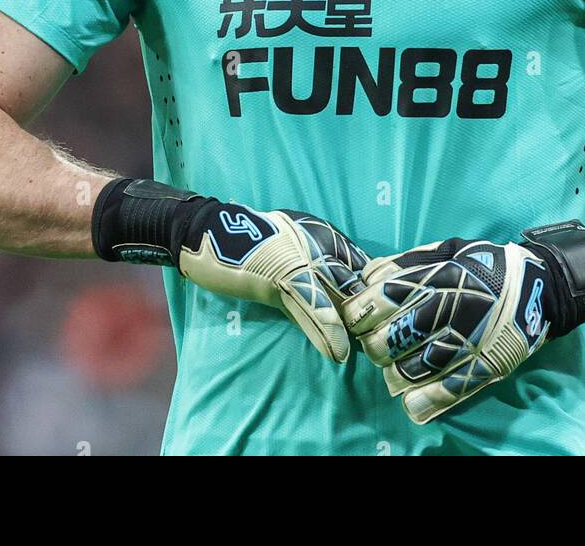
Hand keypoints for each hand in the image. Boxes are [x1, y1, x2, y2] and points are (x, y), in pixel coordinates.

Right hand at [92, 178, 369, 362]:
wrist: (203, 230)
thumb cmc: (240, 244)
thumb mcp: (282, 258)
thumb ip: (306, 279)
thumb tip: (329, 308)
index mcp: (320, 236)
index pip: (357, 268)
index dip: (371, 296)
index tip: (381, 321)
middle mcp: (316, 244)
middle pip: (354, 283)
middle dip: (368, 314)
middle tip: (380, 343)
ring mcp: (300, 259)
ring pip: (337, 297)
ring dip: (352, 329)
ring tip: (365, 355)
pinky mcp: (281, 275)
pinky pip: (311, 305)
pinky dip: (326, 330)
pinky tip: (338, 351)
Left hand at [341, 237, 554, 422]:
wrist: (541, 287)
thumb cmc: (485, 266)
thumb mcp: (448, 250)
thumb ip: (407, 262)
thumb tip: (367, 275)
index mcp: (435, 276)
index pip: (380, 299)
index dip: (358, 313)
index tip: (356, 318)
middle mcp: (448, 308)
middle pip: (389, 339)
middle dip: (375, 345)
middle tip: (378, 344)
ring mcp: (466, 341)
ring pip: (411, 368)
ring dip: (394, 373)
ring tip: (394, 368)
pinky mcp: (484, 366)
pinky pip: (447, 390)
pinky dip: (423, 400)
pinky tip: (411, 403)